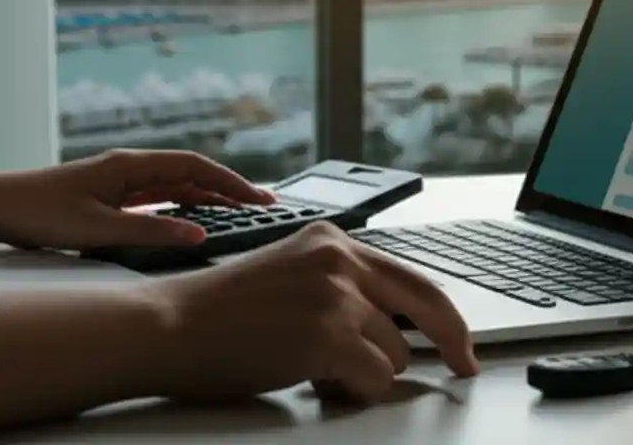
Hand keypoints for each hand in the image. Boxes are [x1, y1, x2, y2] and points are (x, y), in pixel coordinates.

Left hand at [0, 149, 275, 249]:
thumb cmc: (38, 212)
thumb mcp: (99, 229)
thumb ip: (152, 233)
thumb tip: (200, 236)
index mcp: (130, 165)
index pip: (196, 167)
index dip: (232, 183)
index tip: (260, 200)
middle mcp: (129, 168)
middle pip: (191, 174)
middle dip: (229, 189)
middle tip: (263, 207)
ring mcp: (119, 181)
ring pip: (176, 186)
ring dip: (208, 198)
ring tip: (239, 214)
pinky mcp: (109, 196)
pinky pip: (157, 199)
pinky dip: (182, 207)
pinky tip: (194, 221)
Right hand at [140, 221, 479, 402]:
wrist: (169, 327)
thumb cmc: (218, 314)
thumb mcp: (290, 278)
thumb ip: (340, 288)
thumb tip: (394, 327)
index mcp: (332, 241)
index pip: (412, 276)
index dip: (444, 314)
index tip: (459, 339)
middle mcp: (340, 259)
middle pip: (428, 305)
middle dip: (451, 342)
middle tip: (463, 366)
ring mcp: (336, 296)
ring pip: (396, 354)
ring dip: (366, 373)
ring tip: (315, 370)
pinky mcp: (329, 335)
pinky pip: (376, 380)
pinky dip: (354, 392)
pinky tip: (317, 383)